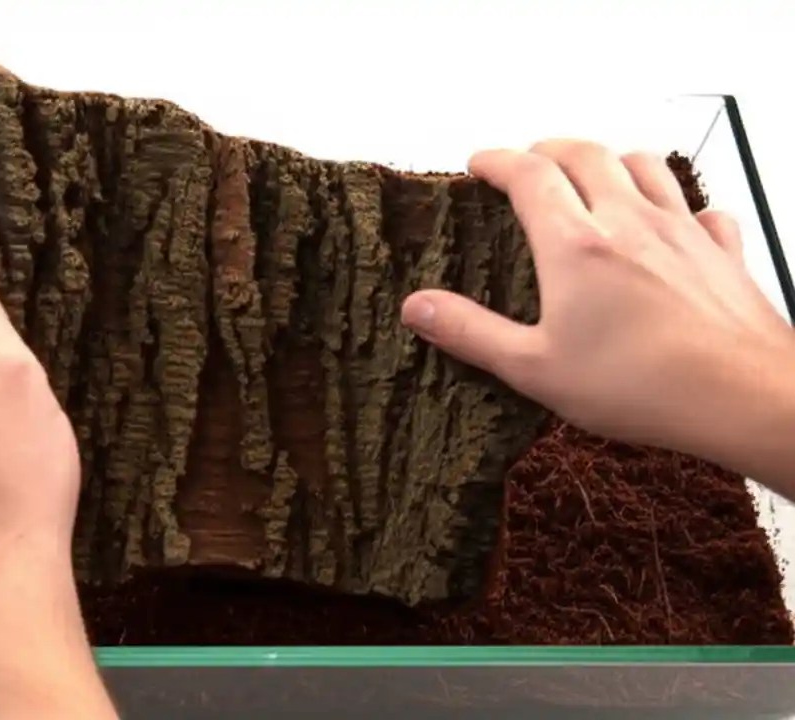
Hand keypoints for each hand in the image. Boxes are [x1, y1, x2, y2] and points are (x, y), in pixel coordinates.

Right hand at [401, 140, 794, 480]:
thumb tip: (415, 306)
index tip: (478, 164)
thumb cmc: (639, 386)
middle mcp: (629, 221)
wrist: (743, 398)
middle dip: (549, 149)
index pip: (530, 175)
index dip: (498, 161)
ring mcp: (682, 231)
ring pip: (645, 166)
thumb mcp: (535, 369)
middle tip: (527, 163)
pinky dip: (678, 206)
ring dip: (611, 160)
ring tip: (592, 177)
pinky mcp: (722, 254)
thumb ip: (471, 333)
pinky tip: (672, 226)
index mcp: (576, 244)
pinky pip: (701, 210)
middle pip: (586, 154)